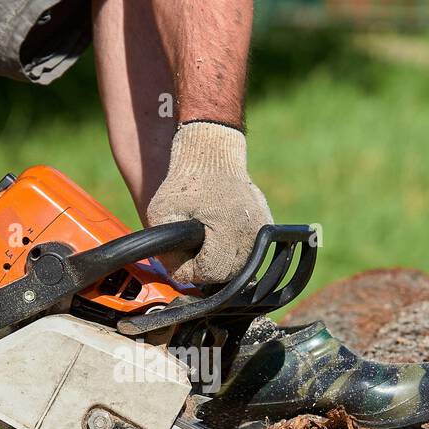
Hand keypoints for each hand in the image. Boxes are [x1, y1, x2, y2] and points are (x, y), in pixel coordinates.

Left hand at [146, 121, 271, 285]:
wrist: (212, 152)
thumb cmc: (185, 180)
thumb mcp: (162, 213)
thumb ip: (166, 249)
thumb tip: (178, 275)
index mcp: (228, 227)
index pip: (211, 272)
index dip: (189, 271)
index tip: (179, 259)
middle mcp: (251, 230)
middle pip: (227, 274)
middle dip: (204, 268)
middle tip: (189, 252)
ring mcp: (262, 228)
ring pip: (239, 267)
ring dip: (219, 263)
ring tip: (203, 243)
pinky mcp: (266, 224)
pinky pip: (249, 254)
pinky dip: (232, 252)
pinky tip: (218, 236)